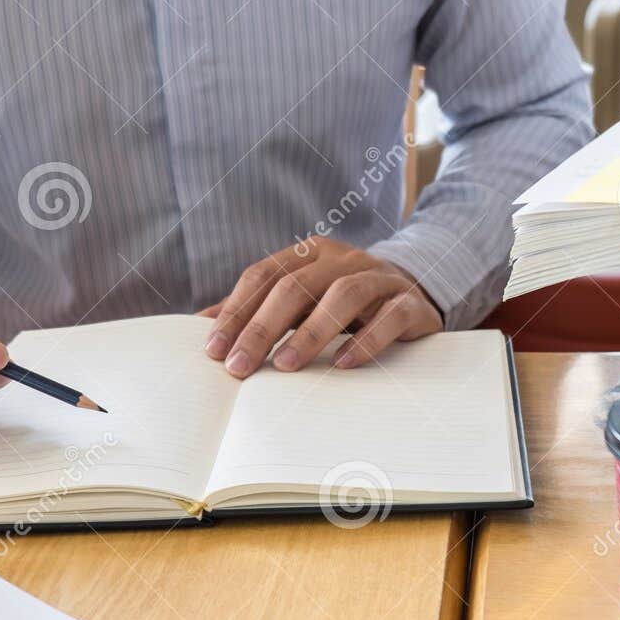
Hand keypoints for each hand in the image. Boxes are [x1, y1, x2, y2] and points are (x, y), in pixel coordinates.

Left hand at [201, 237, 441, 376]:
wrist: (416, 293)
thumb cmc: (346, 303)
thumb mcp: (302, 299)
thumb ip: (258, 308)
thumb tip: (202, 325)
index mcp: (310, 253)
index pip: (264, 275)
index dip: (237, 311)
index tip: (215, 350)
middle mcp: (343, 259)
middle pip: (295, 286)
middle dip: (262, 328)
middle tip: (240, 367)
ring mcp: (379, 278)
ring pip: (342, 295)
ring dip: (310, 332)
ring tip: (285, 365)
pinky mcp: (410, 302)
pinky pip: (388, 317)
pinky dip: (365, 340)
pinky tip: (343, 363)